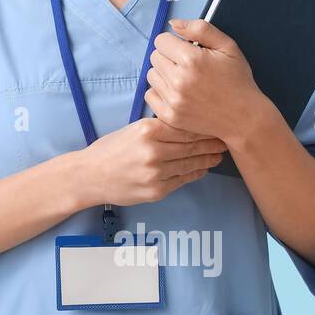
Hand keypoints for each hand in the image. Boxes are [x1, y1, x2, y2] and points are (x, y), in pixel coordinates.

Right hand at [76, 117, 227, 209]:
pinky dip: (196, 173)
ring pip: (191, 164)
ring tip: (219, 155)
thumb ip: (159, 128)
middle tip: (225, 139)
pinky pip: (183, 180)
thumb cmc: (110, 149)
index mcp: (147, 131)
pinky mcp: (157, 190)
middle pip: (192, 146)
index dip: (204, 128)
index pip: (185, 128)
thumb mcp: (132, 130)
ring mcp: (156, 173)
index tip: (217, 125)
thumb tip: (188, 124)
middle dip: (211, 143)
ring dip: (208, 159)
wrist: (90, 176)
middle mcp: (153, 151)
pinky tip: (203, 168)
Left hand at [144, 18, 265, 143]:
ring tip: (184, 79)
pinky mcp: (169, 116)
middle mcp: (179, 80)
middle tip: (187, 66)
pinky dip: (160, 93)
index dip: (174, 43)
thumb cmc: (237, 80)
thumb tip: (173, 24)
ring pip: (151, 75)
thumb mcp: (227, 46)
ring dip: (163, 74)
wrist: (244, 117)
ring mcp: (173, 100)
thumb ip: (200, 29)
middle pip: (154, 57)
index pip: (160, 40)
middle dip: (168, 57)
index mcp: (192, 59)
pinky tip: (178, 93)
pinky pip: (150, 96)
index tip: (186, 50)